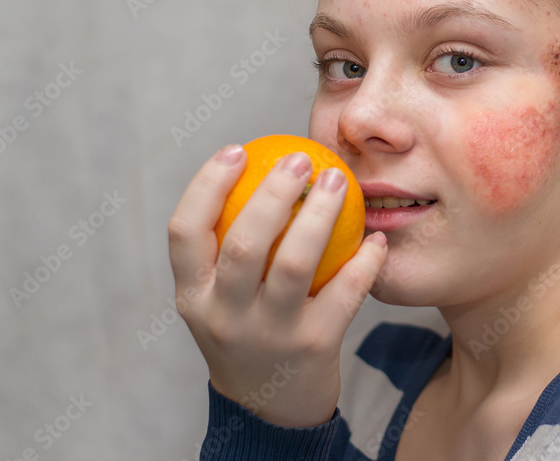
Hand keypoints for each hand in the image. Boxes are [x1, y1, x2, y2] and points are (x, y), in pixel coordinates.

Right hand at [167, 144, 387, 426]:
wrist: (271, 409)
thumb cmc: (249, 329)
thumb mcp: (221, 298)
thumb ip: (228, 246)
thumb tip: (265, 168)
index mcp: (192, 297)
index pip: (184, 232)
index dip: (206, 185)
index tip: (237, 150)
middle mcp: (223, 316)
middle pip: (243, 242)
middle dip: (273, 192)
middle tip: (301, 159)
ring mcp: (268, 333)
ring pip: (294, 263)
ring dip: (320, 215)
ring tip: (339, 181)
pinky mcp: (313, 347)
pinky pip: (345, 291)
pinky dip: (364, 259)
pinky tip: (375, 237)